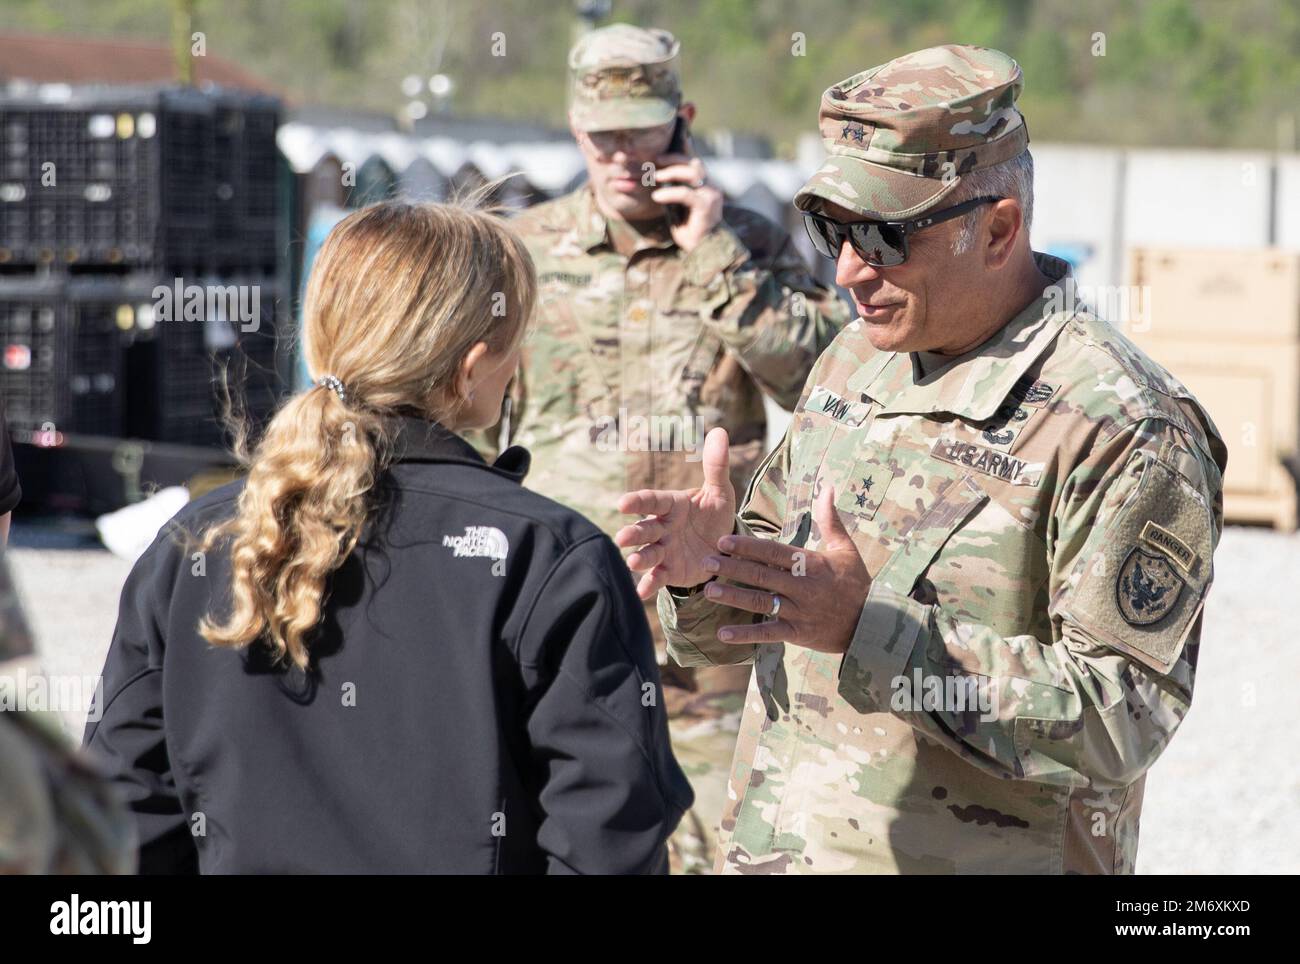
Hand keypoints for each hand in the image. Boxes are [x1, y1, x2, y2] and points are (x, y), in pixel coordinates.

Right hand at [615, 427, 734, 598]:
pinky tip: (642, 591)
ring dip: (639, 558)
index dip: (637, 502)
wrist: (723, 547)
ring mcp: (663, 550)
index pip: (651, 501)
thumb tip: (720, 432)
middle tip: (623, 538)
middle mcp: (662, 527)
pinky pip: (656, 577)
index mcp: (671, 505)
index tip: (623, 503)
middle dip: (633, 534)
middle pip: (643, 529)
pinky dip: (648, 584)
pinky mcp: (668, 571)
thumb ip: (716, 466)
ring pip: (647, 553)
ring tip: (633, 563)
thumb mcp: (720, 492)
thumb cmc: (715, 515)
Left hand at [650, 152, 722, 251]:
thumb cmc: (690, 230)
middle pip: (694, 163)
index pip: (693, 164)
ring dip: (672, 172)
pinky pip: (686, 193)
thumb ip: (673, 192)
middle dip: (674, 160)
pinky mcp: (706, 206)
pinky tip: (657, 197)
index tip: (659, 157)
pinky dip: (670, 193)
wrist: (704, 250)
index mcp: (706, 186)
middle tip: (656, 161)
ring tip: (655, 177)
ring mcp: (711, 195)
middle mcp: (711, 187)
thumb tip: (657, 179)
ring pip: (692, 173)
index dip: (677, 157)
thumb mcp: (678, 207)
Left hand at [701, 484, 870, 654]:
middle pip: (762, 575)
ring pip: (762, 602)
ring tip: (709, 591)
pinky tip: (723, 634)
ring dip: (734, 597)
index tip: (723, 541)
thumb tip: (828, 487)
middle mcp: (803, 587)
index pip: (773, 552)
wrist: (871, 622)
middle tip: (706, 562)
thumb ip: (830, 518)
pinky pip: (769, 634)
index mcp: (811, 563)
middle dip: (733, 568)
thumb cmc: (856, 581)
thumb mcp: (845, 548)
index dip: (747, 547)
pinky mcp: (798, 634)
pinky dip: (746, 635)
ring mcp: (800, 612)